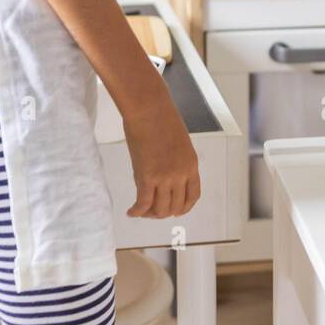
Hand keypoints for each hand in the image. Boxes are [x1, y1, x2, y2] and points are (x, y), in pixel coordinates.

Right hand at [122, 94, 201, 217]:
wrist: (149, 109)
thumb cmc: (161, 120)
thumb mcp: (179, 145)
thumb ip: (176, 164)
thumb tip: (164, 180)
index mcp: (192, 165)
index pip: (193, 196)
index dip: (184, 207)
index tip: (176, 211)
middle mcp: (181, 174)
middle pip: (176, 206)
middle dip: (164, 213)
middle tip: (152, 211)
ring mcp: (165, 177)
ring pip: (160, 209)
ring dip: (150, 214)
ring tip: (141, 210)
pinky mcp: (147, 177)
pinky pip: (143, 203)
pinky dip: (137, 211)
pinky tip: (131, 212)